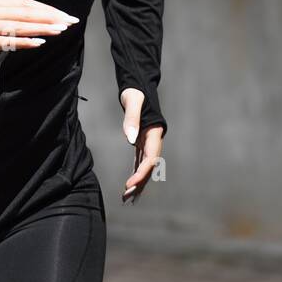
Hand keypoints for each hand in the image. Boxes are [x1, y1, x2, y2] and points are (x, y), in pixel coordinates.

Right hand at [0, 0, 78, 53]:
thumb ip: (10, 4)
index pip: (26, 4)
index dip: (46, 9)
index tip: (63, 14)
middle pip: (25, 14)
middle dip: (49, 17)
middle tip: (68, 21)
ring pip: (19, 27)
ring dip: (42, 28)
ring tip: (59, 30)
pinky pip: (8, 42)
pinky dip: (25, 42)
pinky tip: (40, 42)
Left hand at [120, 87, 162, 203]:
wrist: (137, 85)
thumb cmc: (135, 92)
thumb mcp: (133, 101)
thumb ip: (132, 119)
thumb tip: (130, 139)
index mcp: (154, 132)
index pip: (151, 158)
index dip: (142, 172)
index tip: (130, 183)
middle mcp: (154, 139)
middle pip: (150, 166)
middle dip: (140, 182)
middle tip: (127, 196)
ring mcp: (148, 141)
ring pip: (145, 166)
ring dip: (138, 181)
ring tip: (127, 196)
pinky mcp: (141, 141)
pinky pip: (140, 161)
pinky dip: (135, 172)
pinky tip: (130, 184)